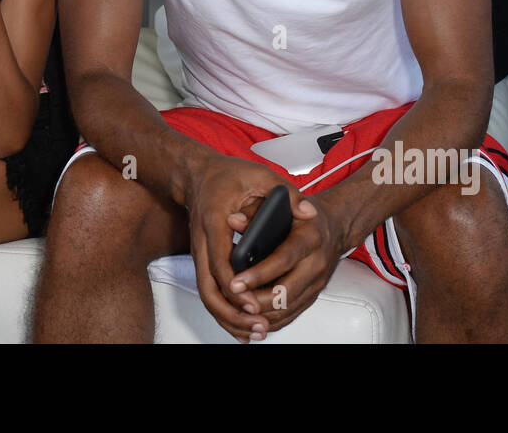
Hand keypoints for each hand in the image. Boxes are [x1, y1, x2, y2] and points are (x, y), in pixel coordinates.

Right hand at [184, 156, 324, 341]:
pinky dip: (224, 313)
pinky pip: (210, 293)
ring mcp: (200, 254)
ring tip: (256, 332)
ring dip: (229, 318)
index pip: (220, 262)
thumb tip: (309, 213)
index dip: (237, 286)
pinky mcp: (204, 261)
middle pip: (209, 289)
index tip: (255, 302)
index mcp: (215, 222)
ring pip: (208, 296)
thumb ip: (286, 194)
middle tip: (259, 325)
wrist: (198, 175)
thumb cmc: (227, 176)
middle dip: (233, 313)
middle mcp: (202, 243)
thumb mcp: (259, 175)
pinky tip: (243, 326)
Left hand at [227, 189, 349, 333]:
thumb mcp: (282, 204)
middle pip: (285, 293)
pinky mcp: (314, 294)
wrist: (335, 226)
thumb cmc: (304, 216)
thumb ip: (256, 211)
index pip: (283, 260)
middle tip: (232, 299)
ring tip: (237, 307)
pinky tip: (253, 313)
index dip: (257, 274)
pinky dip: (271, 318)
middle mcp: (316, 263)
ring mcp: (317, 282)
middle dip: (256, 300)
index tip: (235, 283)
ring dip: (261, 312)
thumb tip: (233, 220)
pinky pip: (292, 314)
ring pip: (287, 308)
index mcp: (309, 238)